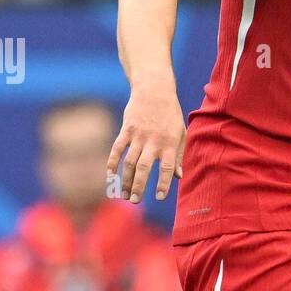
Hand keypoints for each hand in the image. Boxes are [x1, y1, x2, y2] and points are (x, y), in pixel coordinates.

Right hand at [108, 80, 185, 202]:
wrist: (155, 90)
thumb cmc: (171, 114)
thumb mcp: (181, 132)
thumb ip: (179, 155)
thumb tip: (178, 177)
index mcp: (170, 143)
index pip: (167, 167)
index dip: (163, 183)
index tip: (159, 196)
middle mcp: (154, 140)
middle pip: (144, 167)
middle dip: (138, 186)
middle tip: (135, 200)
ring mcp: (138, 135)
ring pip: (129, 161)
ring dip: (125, 179)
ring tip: (123, 194)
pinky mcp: (126, 129)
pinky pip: (117, 148)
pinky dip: (112, 162)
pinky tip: (109, 175)